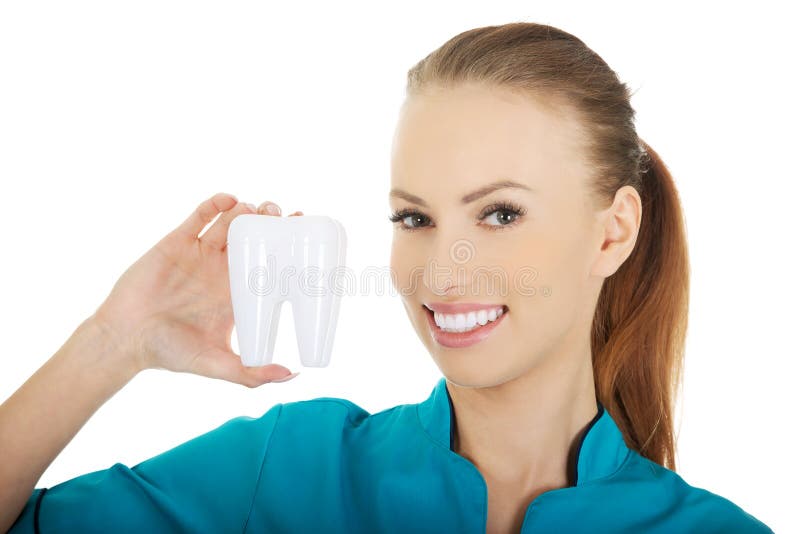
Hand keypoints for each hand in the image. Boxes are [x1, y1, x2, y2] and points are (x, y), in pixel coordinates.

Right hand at [91, 193, 304, 387]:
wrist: (124, 338)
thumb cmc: (169, 352)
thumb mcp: (216, 364)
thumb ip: (250, 374)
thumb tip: (292, 377)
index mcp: (237, 293)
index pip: (270, 265)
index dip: (287, 248)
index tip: (303, 236)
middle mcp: (222, 270)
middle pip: (254, 237)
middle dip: (271, 222)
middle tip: (283, 216)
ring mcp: (200, 254)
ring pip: (231, 223)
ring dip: (247, 211)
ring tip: (258, 209)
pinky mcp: (178, 242)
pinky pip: (200, 217)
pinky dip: (215, 205)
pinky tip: (230, 199)